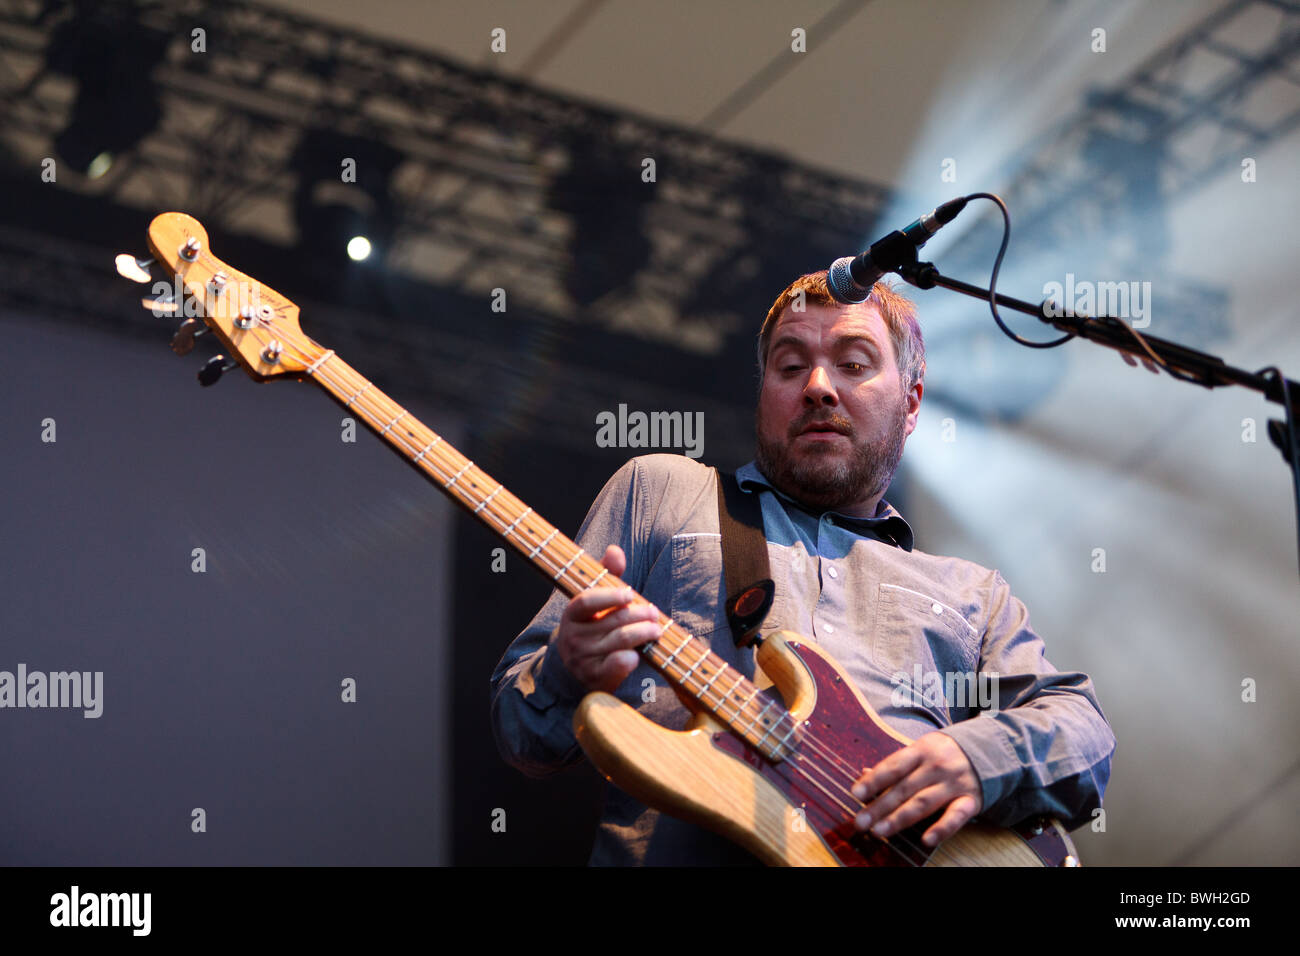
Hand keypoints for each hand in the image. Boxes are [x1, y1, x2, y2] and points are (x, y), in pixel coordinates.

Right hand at [552, 545, 661, 692]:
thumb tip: (615, 550)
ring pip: (619, 641)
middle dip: (639, 615)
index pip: (585, 601)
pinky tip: (639, 654)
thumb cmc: (592, 626)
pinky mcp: (594, 678)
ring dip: (642, 633)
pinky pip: (614, 667)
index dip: (608, 596)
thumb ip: (606, 573)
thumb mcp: (595, 599)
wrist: (573, 667)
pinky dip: (628, 660)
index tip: (629, 593)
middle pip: (612, 621)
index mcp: (572, 614)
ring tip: (657, 629)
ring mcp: (582, 659)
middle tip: (655, 614)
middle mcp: (573, 637)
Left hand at [851, 732, 982, 847]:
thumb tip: (863, 775)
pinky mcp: (970, 800)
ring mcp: (954, 783)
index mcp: (921, 750)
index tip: (856, 793)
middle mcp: (936, 766)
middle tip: (861, 822)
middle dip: (880, 806)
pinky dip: (942, 828)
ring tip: (879, 831)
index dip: (874, 780)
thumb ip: (894, 765)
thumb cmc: (943, 754)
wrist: (988, 751)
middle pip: (904, 788)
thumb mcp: (920, 752)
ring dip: (899, 818)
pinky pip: (956, 816)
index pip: (894, 766)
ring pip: (923, 803)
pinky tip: (927, 840)